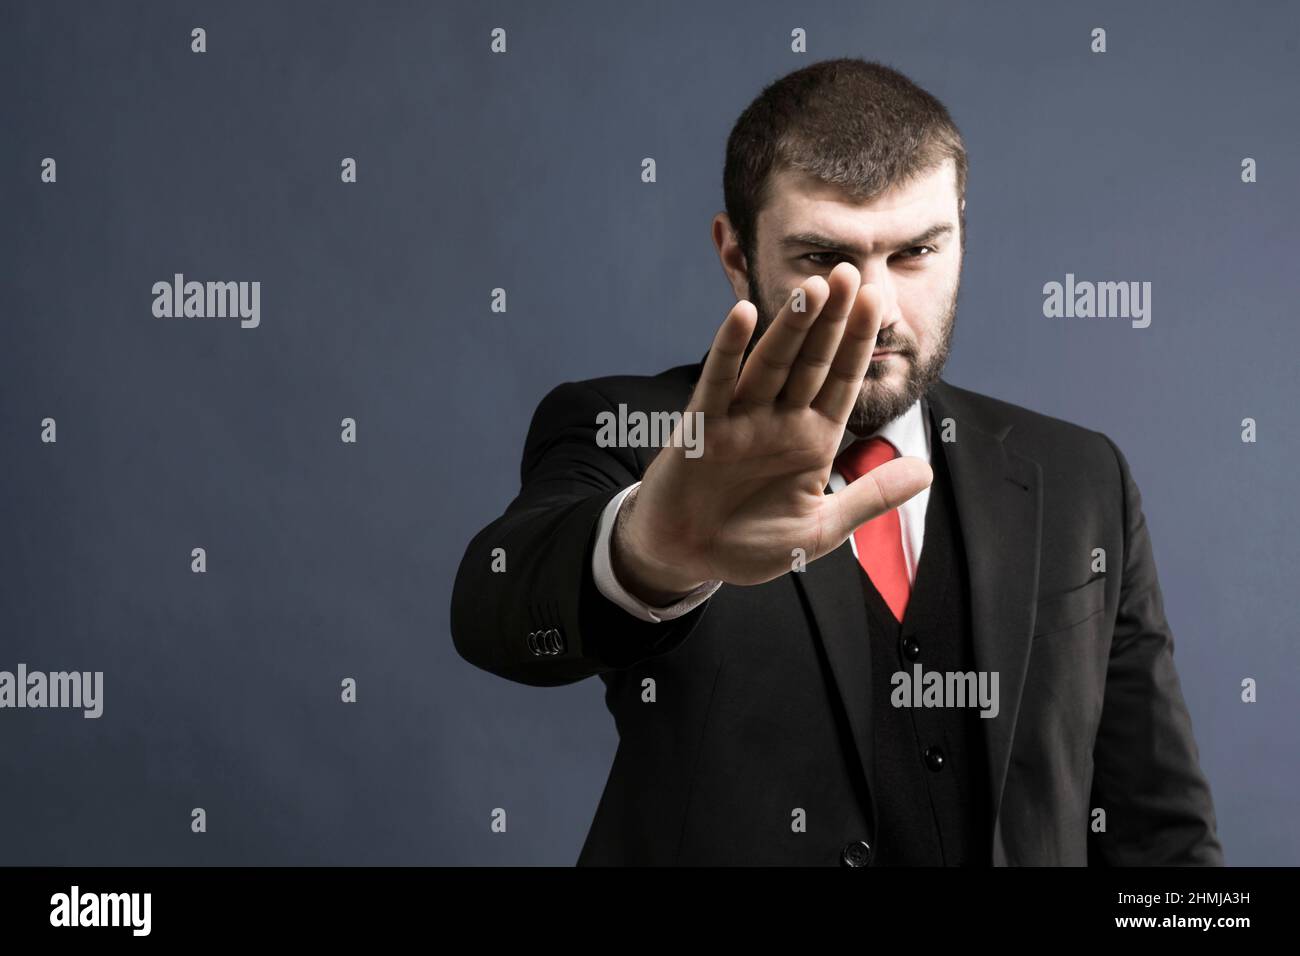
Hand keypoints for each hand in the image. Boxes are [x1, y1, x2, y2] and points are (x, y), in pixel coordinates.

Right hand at [611, 261, 933, 597]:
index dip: (857, 343)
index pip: (841, 382)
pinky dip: (728, 350)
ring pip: (771, 364)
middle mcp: (778, 421)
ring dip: (790, 326)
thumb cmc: (749, 544)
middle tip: (849, 272)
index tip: (876, 300)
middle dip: (830, 320)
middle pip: (810, 362)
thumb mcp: (820, 529)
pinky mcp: (702, 428)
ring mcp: (740, 420)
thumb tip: (926, 472)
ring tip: (811, 287)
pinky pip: (717, 383)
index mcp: (811, 440)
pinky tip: (741, 316)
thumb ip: (870, 498)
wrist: (687, 558)